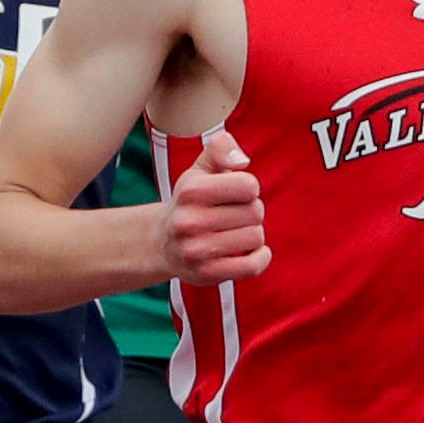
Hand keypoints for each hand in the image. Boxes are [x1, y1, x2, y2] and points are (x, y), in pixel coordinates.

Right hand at [165, 129, 268, 283]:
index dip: (248, 187)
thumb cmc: (191, 201)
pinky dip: (260, 258)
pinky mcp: (206, 274)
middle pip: (256, 212)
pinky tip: (252, 252)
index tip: (236, 193)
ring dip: (252, 234)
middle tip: (233, 214)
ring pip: (256, 237)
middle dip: (251, 210)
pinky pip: (252, 266)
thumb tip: (242, 162)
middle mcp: (189, 221)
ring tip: (233, 232)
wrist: (162, 243)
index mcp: (191, 191)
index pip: (248, 185)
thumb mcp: (200, 168)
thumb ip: (221, 148)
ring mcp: (196, 251)